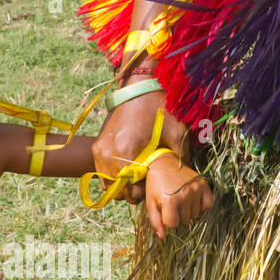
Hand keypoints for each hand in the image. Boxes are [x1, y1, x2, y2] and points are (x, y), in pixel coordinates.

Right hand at [91, 89, 190, 204]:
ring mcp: (100, 152)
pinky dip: (114, 175)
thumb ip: (179, 161)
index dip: (146, 192)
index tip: (155, 181)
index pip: (133, 193)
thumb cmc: (160, 108)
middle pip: (119, 192)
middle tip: (148, 178)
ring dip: (122, 185)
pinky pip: (102, 173)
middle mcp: (108, 156)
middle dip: (134, 190)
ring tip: (137, 173)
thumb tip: (182, 182)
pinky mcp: (97, 146)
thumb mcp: (176, 134)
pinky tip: (128, 165)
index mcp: (127, 155)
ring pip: (108, 185)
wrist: (140, 86)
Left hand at [143, 154, 213, 238]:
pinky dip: (202, 206)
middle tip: (172, 203)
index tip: (164, 210)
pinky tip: (193, 200)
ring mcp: (196, 189)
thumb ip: (156, 221)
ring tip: (181, 199)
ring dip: (188, 211)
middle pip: (185, 220)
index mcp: (170, 200)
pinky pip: (208, 205)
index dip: (167, 220)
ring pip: (195, 214)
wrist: (164, 163)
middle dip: (178, 215)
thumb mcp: (151, 203)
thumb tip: (162, 237)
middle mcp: (185, 195)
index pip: (173, 224)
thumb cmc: (155, 185)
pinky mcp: (204, 184)